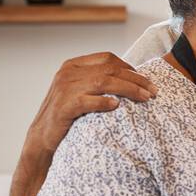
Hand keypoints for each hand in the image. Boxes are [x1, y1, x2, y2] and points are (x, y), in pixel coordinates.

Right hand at [27, 53, 155, 155]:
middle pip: (110, 69)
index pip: (107, 58)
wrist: (42, 137)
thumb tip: (130, 79)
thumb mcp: (80, 92)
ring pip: (104, 82)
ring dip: (129, 90)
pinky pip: (88, 101)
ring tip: (145, 99)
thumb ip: (97, 82)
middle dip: (136, 79)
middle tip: (153, 91)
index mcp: (73, 65)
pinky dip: (104, 102)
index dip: (129, 67)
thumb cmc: (67, 115)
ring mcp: (65, 88)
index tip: (145, 80)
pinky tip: (117, 106)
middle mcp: (68, 72)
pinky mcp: (64, 106)